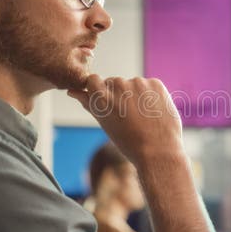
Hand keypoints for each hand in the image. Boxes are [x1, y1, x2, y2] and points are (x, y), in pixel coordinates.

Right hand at [67, 74, 184, 166]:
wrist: (158, 152)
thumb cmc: (129, 142)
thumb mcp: (105, 123)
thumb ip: (89, 103)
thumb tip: (72, 91)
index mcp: (101, 96)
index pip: (93, 80)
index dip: (101, 92)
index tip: (109, 104)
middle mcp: (118, 85)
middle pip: (114, 82)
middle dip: (120, 95)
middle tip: (129, 117)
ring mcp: (139, 83)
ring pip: (133, 84)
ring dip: (136, 95)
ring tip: (143, 117)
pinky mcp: (156, 83)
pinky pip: (150, 86)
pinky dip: (151, 96)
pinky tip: (154, 112)